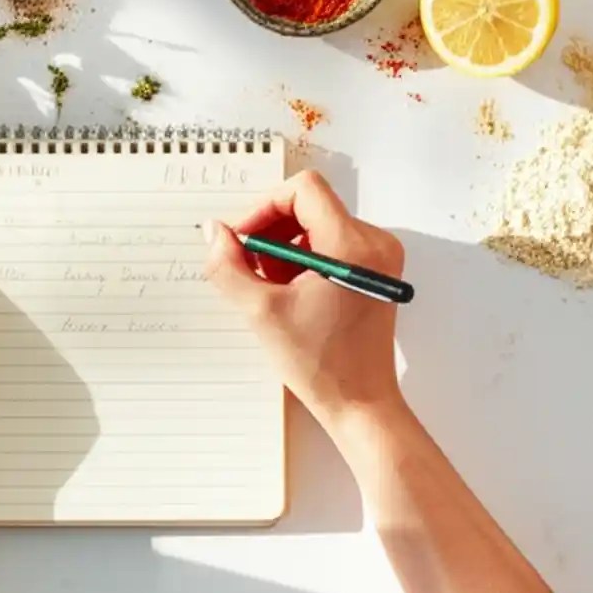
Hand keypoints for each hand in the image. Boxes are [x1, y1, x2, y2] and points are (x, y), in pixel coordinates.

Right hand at [203, 170, 404, 416]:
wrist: (360, 403)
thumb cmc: (319, 364)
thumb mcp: (261, 312)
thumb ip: (228, 266)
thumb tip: (214, 232)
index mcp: (351, 245)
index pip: (303, 190)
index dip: (264, 208)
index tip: (243, 241)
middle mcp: (374, 242)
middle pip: (310, 206)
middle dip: (271, 232)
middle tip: (250, 269)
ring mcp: (378, 257)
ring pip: (318, 225)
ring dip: (285, 249)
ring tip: (271, 288)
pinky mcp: (374, 272)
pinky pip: (331, 245)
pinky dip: (303, 260)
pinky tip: (290, 294)